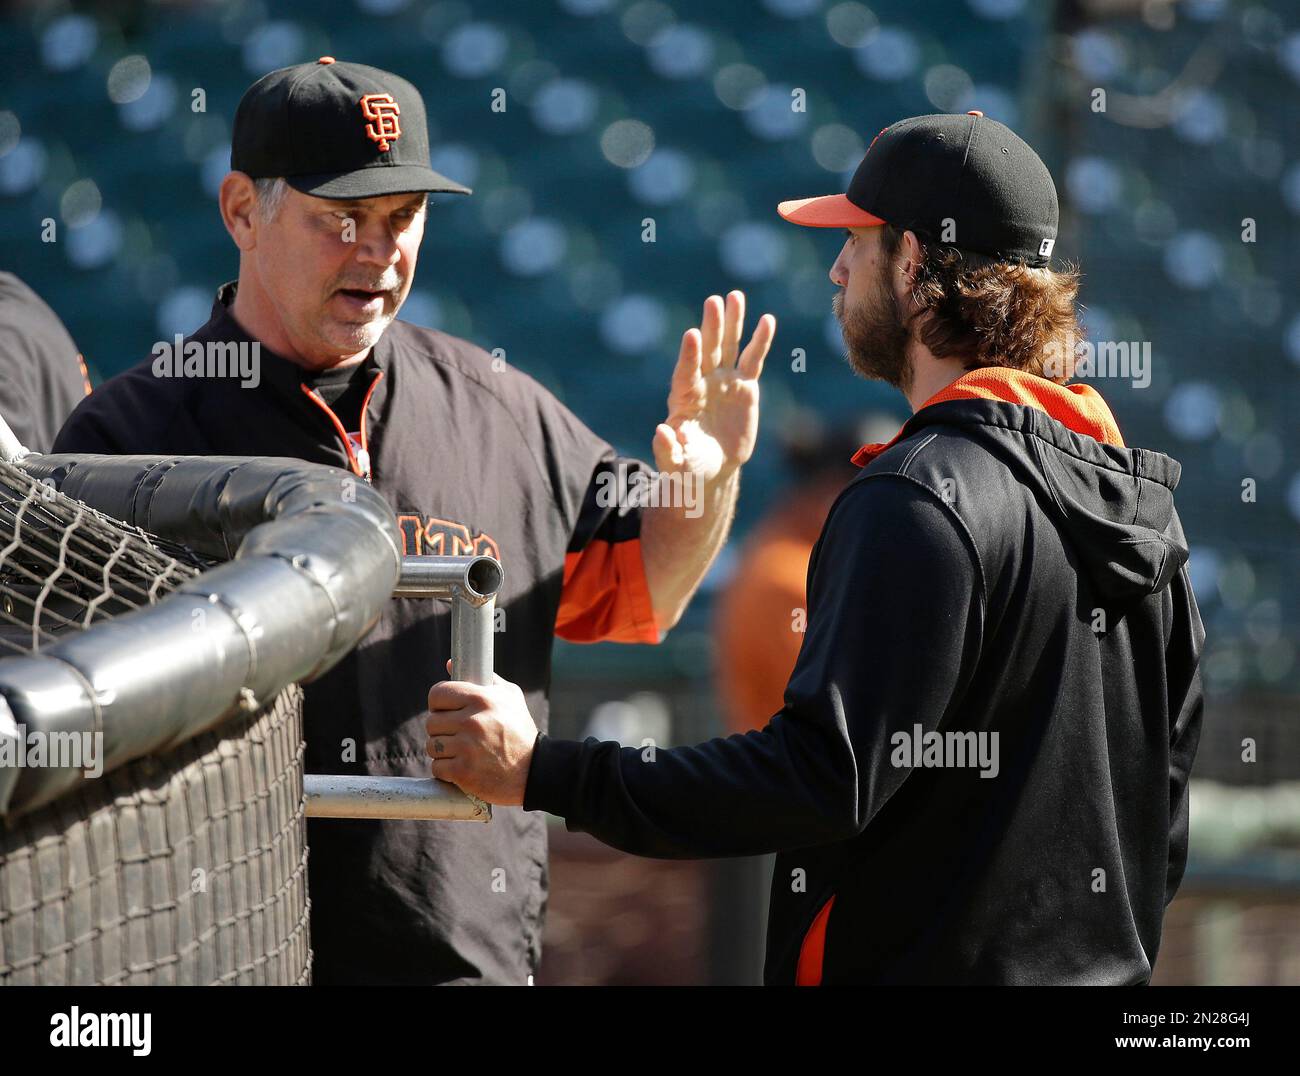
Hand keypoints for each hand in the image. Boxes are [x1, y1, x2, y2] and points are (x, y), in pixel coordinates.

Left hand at [426, 661, 537, 805]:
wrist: (535, 771)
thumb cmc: (520, 731)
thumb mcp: (510, 697)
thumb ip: (484, 678)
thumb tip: (450, 665)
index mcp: (482, 699)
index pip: (437, 694)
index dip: (439, 703)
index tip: (447, 711)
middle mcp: (472, 721)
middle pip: (432, 722)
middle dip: (441, 730)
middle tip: (457, 735)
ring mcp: (467, 748)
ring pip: (431, 746)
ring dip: (442, 751)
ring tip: (461, 752)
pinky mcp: (463, 772)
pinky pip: (437, 767)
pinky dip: (446, 770)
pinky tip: (462, 767)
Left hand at [654, 291, 774, 481]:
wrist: (712, 466)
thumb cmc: (689, 465)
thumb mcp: (676, 464)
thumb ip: (667, 449)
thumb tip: (661, 431)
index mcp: (684, 397)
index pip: (686, 371)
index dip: (689, 354)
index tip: (691, 333)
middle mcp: (703, 381)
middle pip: (706, 350)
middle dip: (711, 327)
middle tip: (713, 301)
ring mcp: (724, 380)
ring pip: (728, 346)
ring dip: (733, 322)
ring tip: (735, 296)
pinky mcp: (744, 384)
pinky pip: (753, 359)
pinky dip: (760, 341)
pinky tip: (767, 320)